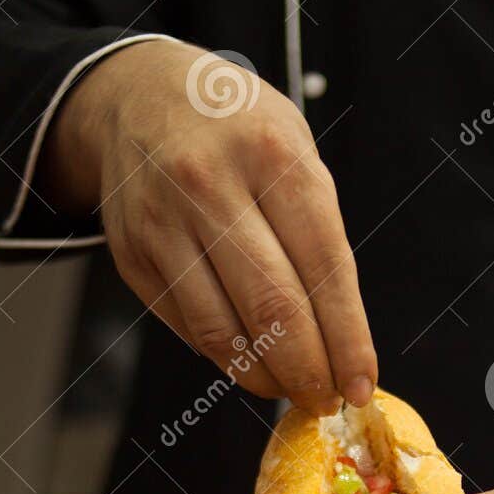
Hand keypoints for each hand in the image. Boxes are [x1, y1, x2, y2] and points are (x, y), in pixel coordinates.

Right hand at [43, 40, 375, 414]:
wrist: (140, 94)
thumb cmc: (238, 131)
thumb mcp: (295, 151)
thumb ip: (318, 233)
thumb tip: (341, 337)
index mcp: (273, 156)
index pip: (324, 268)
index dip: (347, 338)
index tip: (361, 383)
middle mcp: (212, 186)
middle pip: (273, 309)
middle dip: (309, 370)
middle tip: (326, 399)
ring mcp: (164, 222)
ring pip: (223, 331)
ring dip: (264, 377)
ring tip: (290, 389)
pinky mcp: (133, 254)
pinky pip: (187, 326)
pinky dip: (226, 356)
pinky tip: (249, 360)